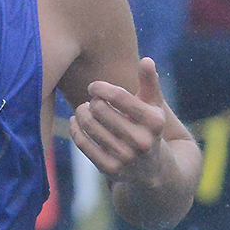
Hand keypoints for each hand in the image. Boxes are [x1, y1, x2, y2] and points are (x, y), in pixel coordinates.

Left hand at [73, 57, 169, 183]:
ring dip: (80, 112)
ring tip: (83, 109)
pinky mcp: (110, 169)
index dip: (101, 88)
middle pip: (100, 109)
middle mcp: (142, 141)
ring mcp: (126, 158)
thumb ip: (150, 82)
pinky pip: (83, 143)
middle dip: (92, 101)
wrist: (153, 169)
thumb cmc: (149, 128)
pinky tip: (76, 121)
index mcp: (154, 121)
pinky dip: (75, 129)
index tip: (93, 87)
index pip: (119, 96)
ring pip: (89, 125)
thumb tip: (146, 60)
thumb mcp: (154, 105)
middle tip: (91, 101)